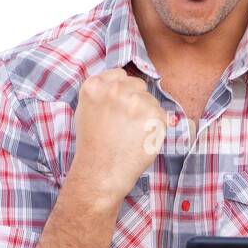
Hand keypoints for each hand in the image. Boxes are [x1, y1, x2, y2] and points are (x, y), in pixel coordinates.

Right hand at [68, 67, 168, 202]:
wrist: (101, 172)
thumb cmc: (93, 146)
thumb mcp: (86, 110)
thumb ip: (103, 92)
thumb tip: (124, 83)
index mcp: (95, 85)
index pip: (120, 75)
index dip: (122, 91)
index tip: (119, 107)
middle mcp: (115, 88)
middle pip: (137, 84)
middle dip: (135, 100)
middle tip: (125, 124)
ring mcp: (135, 100)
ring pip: (151, 99)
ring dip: (146, 114)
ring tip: (131, 134)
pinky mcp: (153, 114)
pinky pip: (161, 114)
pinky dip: (156, 127)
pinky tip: (141, 139)